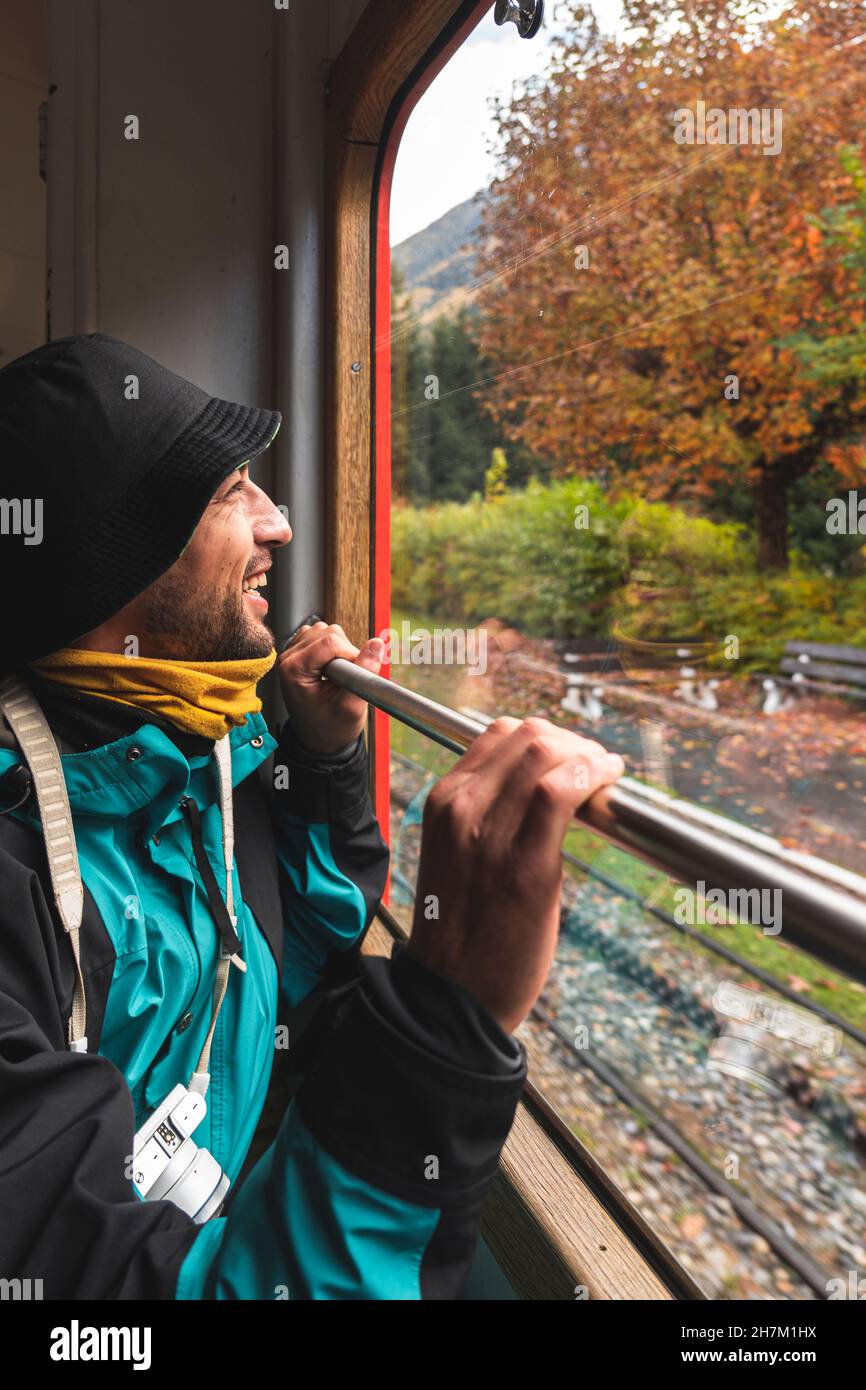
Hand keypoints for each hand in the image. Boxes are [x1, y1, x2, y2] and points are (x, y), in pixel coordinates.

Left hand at [276, 622, 384, 754]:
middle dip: (346, 652)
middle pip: (328, 632)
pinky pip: (322, 635)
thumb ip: (364, 674)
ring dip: (340, 649)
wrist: (319, 738)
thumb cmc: (330, 728)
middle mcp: (289, 657)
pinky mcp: (300, 651)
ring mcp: (292, 653)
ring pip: (326, 630)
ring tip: (339, 675)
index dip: (352, 655)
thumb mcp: (351, 706)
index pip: (331, 641)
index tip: (354, 676)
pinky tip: (333, 668)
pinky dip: (333, 648)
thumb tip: (377, 644)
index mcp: (294, 669)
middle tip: (346, 679)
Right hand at [405, 717, 624, 1035]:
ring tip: (607, 773)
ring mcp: (489, 835)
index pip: (498, 733)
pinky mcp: (525, 866)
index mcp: (443, 802)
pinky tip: (611, 782)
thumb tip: (543, 789)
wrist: (450, 995)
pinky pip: (560, 793)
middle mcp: (460, 808)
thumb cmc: (463, 930)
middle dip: (573, 740)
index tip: (574, 755)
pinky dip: (594, 774)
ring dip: (588, 754)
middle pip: (527, 735)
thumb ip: (487, 816)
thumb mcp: (459, 855)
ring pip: (545, 754)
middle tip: (597, 765)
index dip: (547, 736)